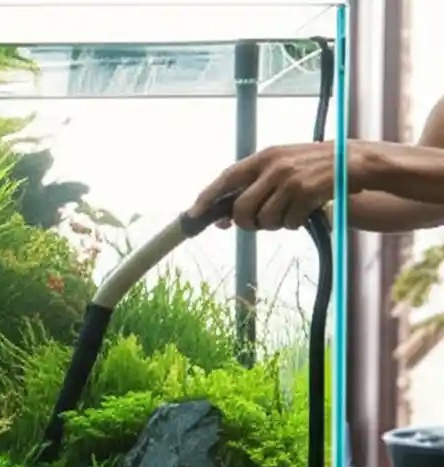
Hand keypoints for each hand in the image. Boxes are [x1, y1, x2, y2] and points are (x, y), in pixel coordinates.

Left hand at [189, 141, 368, 230]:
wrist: (359, 161)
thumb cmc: (316, 167)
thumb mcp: (282, 168)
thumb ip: (254, 187)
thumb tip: (222, 219)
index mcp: (264, 156)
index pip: (226, 177)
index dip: (207, 197)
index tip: (193, 214)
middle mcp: (273, 165)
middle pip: (241, 208)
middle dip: (247, 223)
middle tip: (259, 224)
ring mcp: (290, 179)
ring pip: (264, 219)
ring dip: (274, 225)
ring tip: (289, 212)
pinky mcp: (307, 192)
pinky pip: (288, 223)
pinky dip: (294, 224)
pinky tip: (305, 212)